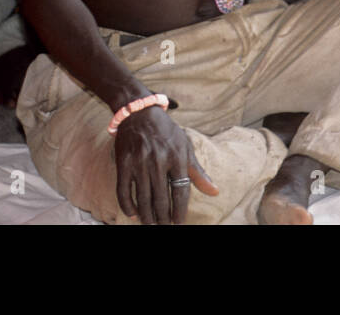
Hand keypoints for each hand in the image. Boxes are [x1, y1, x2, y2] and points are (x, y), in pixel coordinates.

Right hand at [113, 105, 218, 223]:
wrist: (140, 114)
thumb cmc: (167, 133)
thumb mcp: (186, 147)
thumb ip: (198, 172)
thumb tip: (215, 192)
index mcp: (177, 157)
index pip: (180, 191)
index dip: (180, 210)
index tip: (179, 223)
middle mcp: (158, 161)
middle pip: (161, 198)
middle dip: (163, 217)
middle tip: (164, 226)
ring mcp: (139, 162)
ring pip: (143, 197)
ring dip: (147, 215)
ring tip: (151, 224)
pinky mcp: (123, 163)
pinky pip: (123, 190)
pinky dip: (127, 205)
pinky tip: (133, 214)